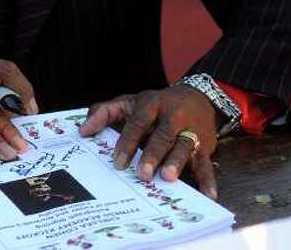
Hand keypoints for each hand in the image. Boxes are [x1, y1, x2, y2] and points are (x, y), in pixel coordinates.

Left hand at [80, 86, 220, 198]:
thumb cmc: (157, 105)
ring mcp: (191, 130)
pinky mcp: (205, 145)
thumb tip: (82, 131)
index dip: (128, 141)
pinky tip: (208, 195)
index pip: (138, 121)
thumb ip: (105, 112)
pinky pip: (206, 163)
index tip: (117, 162)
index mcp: (152, 104)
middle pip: (163, 134)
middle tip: (142, 173)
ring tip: (168, 177)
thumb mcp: (131, 102)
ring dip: (177, 161)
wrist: (200, 96)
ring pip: (185, 145)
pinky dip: (208, 180)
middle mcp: (173, 115)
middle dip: (153, 153)